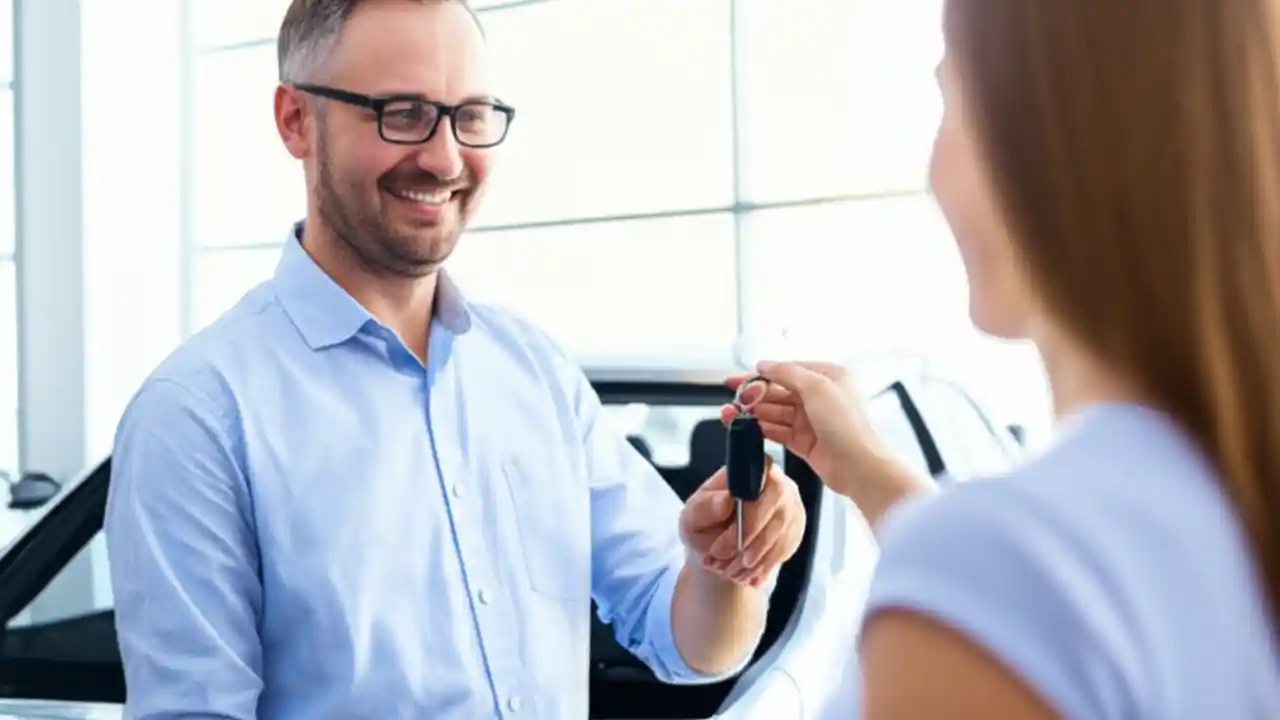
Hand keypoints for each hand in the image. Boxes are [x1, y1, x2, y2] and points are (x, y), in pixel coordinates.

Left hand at [679, 463, 804, 587]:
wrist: (716, 547)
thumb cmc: (704, 522)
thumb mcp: (692, 514)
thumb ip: (705, 506)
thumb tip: (727, 501)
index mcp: (750, 471)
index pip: (762, 482)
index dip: (748, 514)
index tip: (725, 541)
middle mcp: (777, 485)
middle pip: (775, 513)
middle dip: (747, 542)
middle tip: (721, 560)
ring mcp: (791, 509)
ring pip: (779, 537)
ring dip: (752, 560)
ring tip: (726, 571)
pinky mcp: (794, 532)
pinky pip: (783, 553)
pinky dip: (761, 567)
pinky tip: (743, 574)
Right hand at [721, 361, 930, 523]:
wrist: (859, 467)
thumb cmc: (849, 426)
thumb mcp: (817, 387)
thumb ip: (787, 372)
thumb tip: (765, 365)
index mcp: (828, 377)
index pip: (787, 370)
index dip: (760, 375)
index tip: (738, 379)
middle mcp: (820, 397)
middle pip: (778, 392)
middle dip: (754, 395)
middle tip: (734, 400)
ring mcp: (812, 420)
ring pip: (775, 412)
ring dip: (754, 413)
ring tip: (733, 414)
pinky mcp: (805, 441)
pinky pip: (778, 431)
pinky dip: (762, 428)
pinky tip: (747, 427)